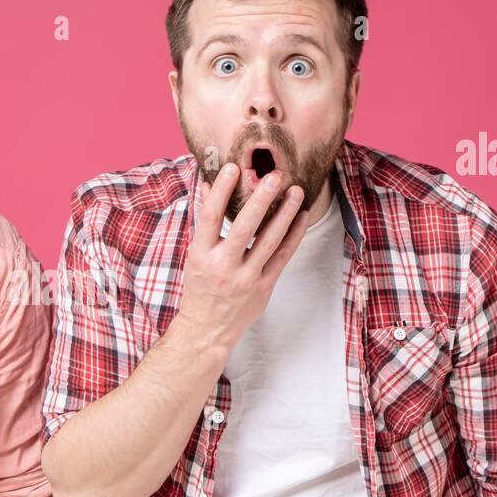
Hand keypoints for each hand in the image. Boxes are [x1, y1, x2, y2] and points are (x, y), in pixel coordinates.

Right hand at [174, 162, 308, 354]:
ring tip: (297, 191)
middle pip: (243, 227)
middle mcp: (223, 266)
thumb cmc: (201, 286)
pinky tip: (301, 216)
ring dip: (285, 213)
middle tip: (275, 176)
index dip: (221, 191)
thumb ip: (205, 222)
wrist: (208, 329)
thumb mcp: (195, 255)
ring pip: (269, 241)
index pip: (210, 216)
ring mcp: (245, 278)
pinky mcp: (264, 287)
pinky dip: (294, 235)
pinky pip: (283, 257)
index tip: (233, 168)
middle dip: (260, 199)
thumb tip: (210, 184)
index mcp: (201, 255)